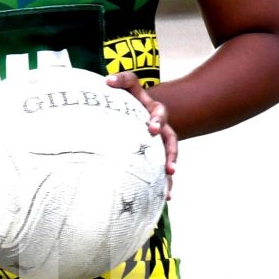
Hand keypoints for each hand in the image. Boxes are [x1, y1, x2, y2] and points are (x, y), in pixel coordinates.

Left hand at [106, 72, 178, 194]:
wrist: (132, 111)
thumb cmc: (128, 100)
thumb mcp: (126, 87)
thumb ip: (121, 80)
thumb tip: (107, 80)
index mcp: (154, 111)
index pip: (159, 112)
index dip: (157, 119)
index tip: (151, 127)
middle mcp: (161, 128)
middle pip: (170, 139)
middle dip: (170, 153)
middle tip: (169, 166)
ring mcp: (160, 143)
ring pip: (169, 158)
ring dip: (170, 169)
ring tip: (169, 184)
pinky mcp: (156, 155)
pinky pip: (163, 170)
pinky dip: (165, 183)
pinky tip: (165, 197)